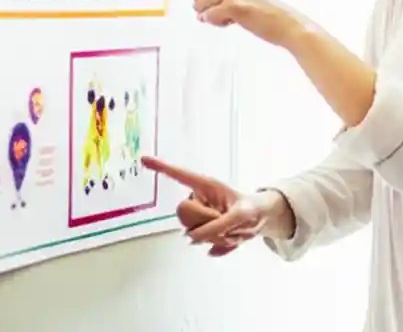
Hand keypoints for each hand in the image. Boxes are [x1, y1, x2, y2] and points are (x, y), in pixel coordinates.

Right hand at [141, 155, 286, 256]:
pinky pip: (201, 243)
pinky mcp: (199, 232)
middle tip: (227, 222)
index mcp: (205, 185)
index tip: (143, 159)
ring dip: (215, 235)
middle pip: (183, 214)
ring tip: (231, 230)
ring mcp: (196, 216)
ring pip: (191, 232)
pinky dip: (220, 244)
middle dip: (206, 222)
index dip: (161, 168)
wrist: (259, 220)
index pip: (179, 175)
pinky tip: (231, 237)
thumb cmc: (250, 210)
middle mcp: (197, 199)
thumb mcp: (241, 216)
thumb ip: (219, 226)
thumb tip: (191, 238)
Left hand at [147, 0, 307, 47]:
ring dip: (213, 18)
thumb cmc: (261, 13)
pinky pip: (209, 19)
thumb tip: (197, 9)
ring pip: (199, 9)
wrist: (286, 23)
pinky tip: (237, 22)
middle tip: (232, 13)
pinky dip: (219, 25)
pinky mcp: (233, 3)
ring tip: (237, 17)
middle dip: (207, 9)